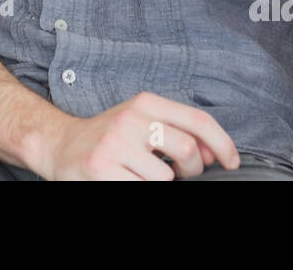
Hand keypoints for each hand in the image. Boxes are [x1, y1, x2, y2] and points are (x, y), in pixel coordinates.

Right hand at [37, 92, 238, 179]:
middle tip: (179, 173)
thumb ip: (177, 130)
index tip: (231, 162)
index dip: (223, 144)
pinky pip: (141, 188)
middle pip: (187, 149)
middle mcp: (130, 118)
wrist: (60, 146)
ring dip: (160, 183)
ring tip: (141, 174)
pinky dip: (139, 187)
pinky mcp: (101, 168)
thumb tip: (212, 153)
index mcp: (145, 103)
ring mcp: (114, 144)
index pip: (198, 121)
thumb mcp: (141, 122)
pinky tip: (125, 180)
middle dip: (191, 169)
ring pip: (165, 177)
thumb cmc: (108, 137)